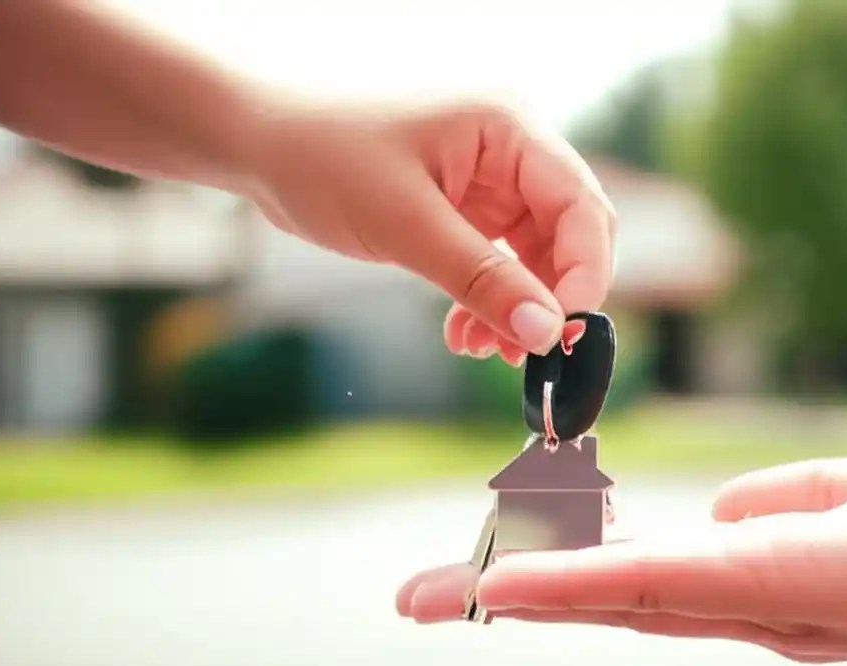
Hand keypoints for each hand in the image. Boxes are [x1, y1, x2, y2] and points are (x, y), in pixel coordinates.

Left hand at [241, 100, 613, 362]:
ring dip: (520, 311)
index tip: (566, 333)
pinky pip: (499, 268)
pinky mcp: (466, 214)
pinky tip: (465, 337)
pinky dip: (489, 305)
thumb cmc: (325, 159)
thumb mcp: (407, 225)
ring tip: (487, 353)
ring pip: (537, 261)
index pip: (582, 206)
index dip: (586, 273)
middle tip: (536, 354)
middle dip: (556, 299)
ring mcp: (490, 186)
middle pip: (570, 236)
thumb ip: (482, 281)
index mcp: (510, 130)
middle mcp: (511, 155)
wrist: (260, 147)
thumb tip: (546, 334)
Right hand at [396, 415, 846, 665]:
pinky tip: (510, 584)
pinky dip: (580, 585)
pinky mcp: (788, 586)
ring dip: (524, 595)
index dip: (577, 570)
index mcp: (783, 578)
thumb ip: (798, 497)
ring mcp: (772, 602)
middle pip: (621, 599)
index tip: (509, 560)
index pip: (657, 573)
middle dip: (521, 597)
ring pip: (623, 598)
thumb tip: (726, 502)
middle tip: (431, 594)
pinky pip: (665, 583)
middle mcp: (765, 607)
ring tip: (436, 592)